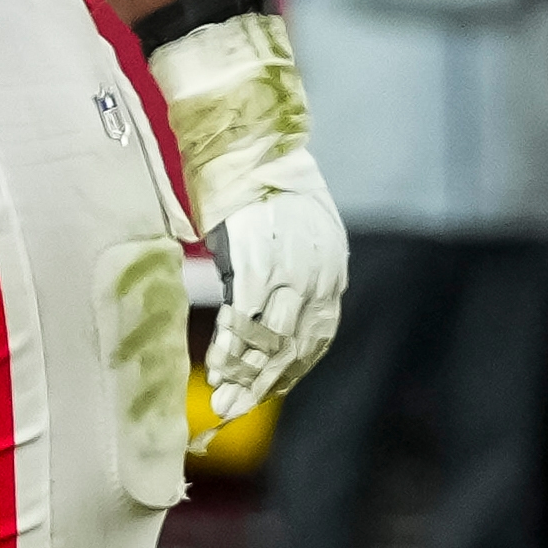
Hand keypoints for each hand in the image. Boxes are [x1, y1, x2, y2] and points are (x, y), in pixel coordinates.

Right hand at [152, 11, 346, 408]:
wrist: (247, 135)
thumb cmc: (256, 176)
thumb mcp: (284, 227)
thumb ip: (278, 266)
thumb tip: (255, 299)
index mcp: (332, 266)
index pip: (318, 334)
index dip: (292, 369)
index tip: (266, 392)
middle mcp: (320, 271)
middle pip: (296, 343)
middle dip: (263, 382)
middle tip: (234, 412)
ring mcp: (289, 266)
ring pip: (272, 336)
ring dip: (245, 373)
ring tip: (222, 400)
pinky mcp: (256, 256)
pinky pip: (245, 313)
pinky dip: (230, 343)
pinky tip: (214, 365)